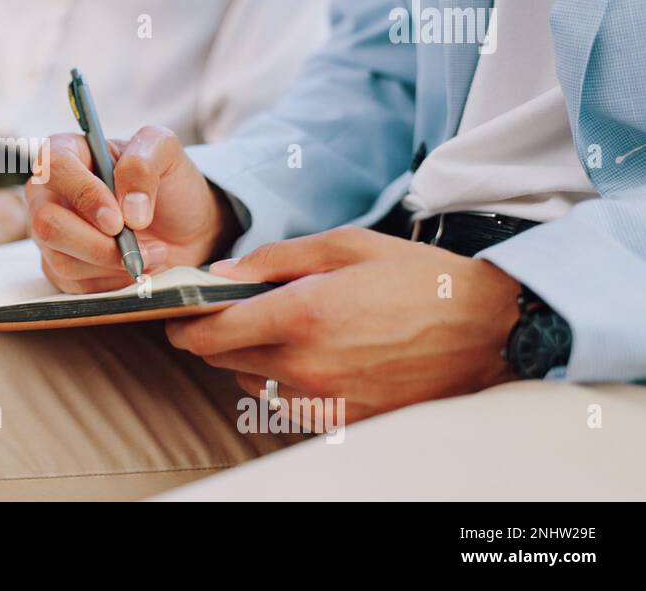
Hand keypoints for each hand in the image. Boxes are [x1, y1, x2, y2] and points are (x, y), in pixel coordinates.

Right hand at [26, 126, 238, 292]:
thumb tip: (128, 210)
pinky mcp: (60, 269)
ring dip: (114, 264)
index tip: (119, 219)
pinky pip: (75, 286)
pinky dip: (113, 282)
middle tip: (137, 243)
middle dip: (97, 243)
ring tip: (151, 253)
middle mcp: (49, 193)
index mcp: (68, 153)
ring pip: (62, 260)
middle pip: (47, 222)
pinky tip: (134, 266)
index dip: (84, 194)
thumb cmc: (168, 182)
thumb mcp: (166, 153)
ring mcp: (51, 234)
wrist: (186, 226)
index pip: (54, 166)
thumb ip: (143, 165)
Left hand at [166, 227, 520, 420]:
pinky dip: (284, 382)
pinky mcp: (345, 420)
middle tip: (231, 312)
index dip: (184, 322)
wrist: (488, 330)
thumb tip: (221, 274)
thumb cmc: (418, 279)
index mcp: (301, 315)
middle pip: (224, 359)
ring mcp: (326, 399)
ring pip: (253, 384)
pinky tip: (311, 356)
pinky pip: (288, 405)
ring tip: (283, 330)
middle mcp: (307, 365)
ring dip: (250, 359)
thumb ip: (274, 259)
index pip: (211, 332)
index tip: (178, 314)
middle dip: (216, 335)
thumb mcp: (345, 246)